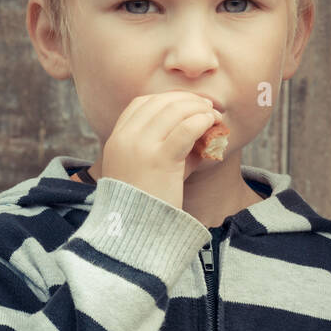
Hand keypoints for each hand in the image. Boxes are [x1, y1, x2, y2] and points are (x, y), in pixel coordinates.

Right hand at [98, 91, 219, 209]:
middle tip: (207, 105)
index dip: (167, 98)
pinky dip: (202, 120)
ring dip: (199, 108)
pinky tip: (211, 123)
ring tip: (213, 115)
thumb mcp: (144, 168)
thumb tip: (198, 127)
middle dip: (187, 99)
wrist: (136, 232)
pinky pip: (186, 128)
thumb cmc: (146, 202)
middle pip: (160, 102)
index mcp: (116, 139)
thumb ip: (163, 145)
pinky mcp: (160, 159)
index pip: (140, 104)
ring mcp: (140, 147)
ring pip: (174, 110)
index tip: (186, 103)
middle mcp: (125, 139)